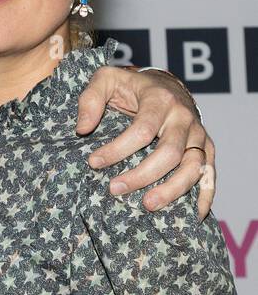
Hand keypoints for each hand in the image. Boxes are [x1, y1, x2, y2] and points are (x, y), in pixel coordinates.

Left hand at [76, 66, 214, 218]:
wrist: (167, 84)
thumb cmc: (132, 85)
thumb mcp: (106, 79)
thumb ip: (90, 99)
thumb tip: (82, 129)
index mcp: (160, 100)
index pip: (142, 130)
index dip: (118, 149)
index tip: (94, 163)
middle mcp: (184, 118)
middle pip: (170, 153)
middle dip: (142, 175)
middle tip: (115, 189)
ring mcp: (199, 134)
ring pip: (194, 167)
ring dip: (172, 190)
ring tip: (147, 205)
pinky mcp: (207, 148)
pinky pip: (211, 174)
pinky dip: (206, 195)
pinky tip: (195, 214)